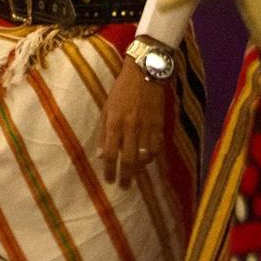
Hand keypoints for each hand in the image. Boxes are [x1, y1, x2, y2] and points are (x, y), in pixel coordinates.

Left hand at [99, 60, 166, 187]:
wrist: (145, 74)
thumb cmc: (121, 90)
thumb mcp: (107, 108)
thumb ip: (104, 132)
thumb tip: (101, 155)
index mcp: (115, 122)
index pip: (111, 153)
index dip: (110, 170)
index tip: (109, 180)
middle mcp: (131, 127)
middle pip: (129, 159)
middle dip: (126, 176)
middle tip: (123, 187)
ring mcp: (147, 127)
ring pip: (145, 157)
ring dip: (139, 169)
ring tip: (134, 175)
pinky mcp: (159, 125)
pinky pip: (156, 148)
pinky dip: (151, 157)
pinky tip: (146, 160)